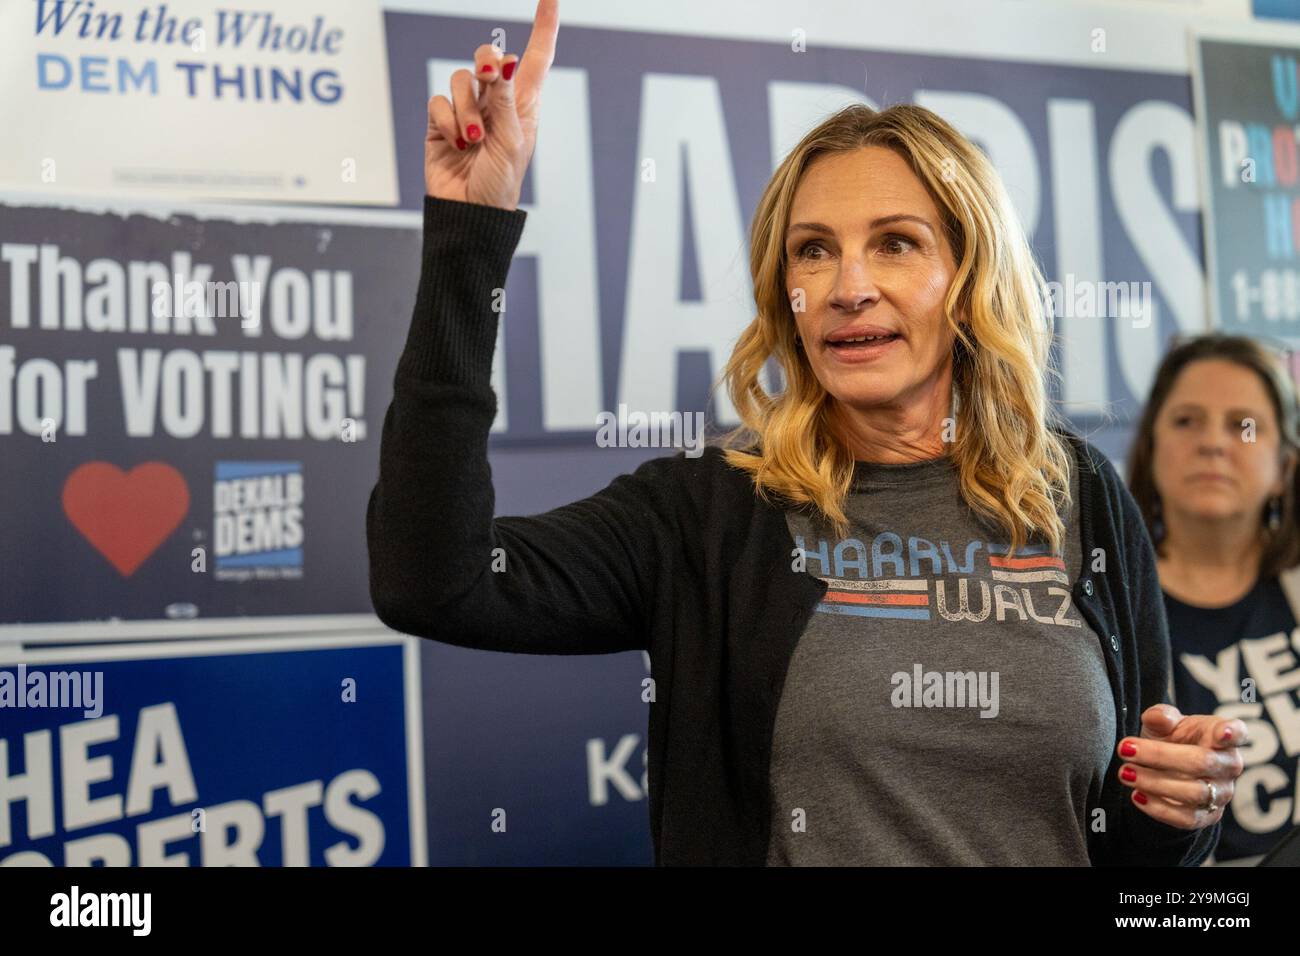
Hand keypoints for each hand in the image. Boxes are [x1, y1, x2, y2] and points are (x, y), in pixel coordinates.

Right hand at [424, 0, 558, 209]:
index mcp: (523, 106)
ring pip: (461, 80)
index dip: (544, 28)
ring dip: (466, 109)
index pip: (535, 60)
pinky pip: (439, 101)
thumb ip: (504, 101)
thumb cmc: (498, 185)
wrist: (468, 214)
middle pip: (489, 59)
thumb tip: (505, 63)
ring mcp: (467, 111)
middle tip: (488, 75)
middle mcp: (495, 104)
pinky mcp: (440, 123)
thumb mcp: (510, 144)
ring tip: (473, 140)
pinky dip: (447, 122)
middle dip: (486, 61)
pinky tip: (456, 144)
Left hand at [1117, 704, 1246, 828]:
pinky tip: (1137, 795)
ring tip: (1125, 773)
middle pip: (1202, 762)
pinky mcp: (1208, 816)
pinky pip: (1186, 818)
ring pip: (1194, 793)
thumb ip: (1161, 716)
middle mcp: (1228, 765)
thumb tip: (1158, 718)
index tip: (1221, 732)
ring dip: (1155, 783)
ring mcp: (1222, 793)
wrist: (1167, 769)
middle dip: (1159, 755)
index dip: (1231, 732)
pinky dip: (1159, 808)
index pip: (1236, 732)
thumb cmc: (1172, 739)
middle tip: (1125, 749)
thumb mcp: (1163, 723)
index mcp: (1222, 735)